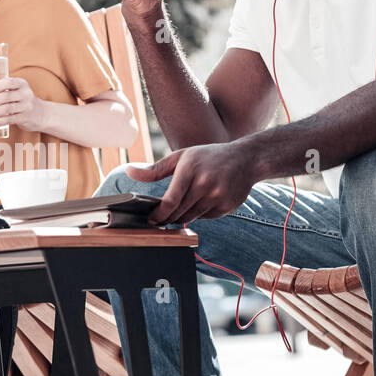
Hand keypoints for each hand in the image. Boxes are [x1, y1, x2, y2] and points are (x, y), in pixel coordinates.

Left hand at [0, 76, 44, 130]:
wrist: (41, 114)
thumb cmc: (21, 101)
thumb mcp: (16, 91)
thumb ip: (2, 92)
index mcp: (21, 83)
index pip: (7, 83)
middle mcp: (25, 94)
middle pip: (5, 97)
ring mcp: (26, 106)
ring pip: (6, 109)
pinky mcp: (24, 118)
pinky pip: (8, 120)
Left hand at [126, 142, 253, 226]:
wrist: (246, 158)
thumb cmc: (209, 156)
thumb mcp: (181, 157)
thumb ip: (155, 169)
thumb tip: (129, 172)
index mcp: (189, 169)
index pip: (170, 201)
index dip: (158, 215)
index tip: (151, 220)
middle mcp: (204, 183)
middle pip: (179, 213)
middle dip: (167, 218)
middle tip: (160, 219)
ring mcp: (218, 196)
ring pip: (191, 218)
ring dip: (182, 217)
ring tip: (178, 211)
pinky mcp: (227, 206)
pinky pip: (206, 217)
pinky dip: (199, 214)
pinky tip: (200, 204)